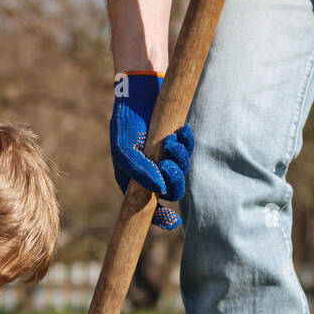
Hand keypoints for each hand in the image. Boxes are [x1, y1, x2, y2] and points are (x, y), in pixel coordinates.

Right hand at [110, 72, 193, 229]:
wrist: (139, 92)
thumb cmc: (126, 122)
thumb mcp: (124, 148)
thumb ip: (139, 171)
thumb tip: (160, 191)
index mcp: (134, 181)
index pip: (148, 208)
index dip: (160, 217)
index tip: (172, 221)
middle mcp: (151, 173)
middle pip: (172, 191)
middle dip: (174, 180)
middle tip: (168, 164)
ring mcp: (165, 159)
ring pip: (182, 172)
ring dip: (180, 158)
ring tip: (170, 140)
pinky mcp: (177, 145)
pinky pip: (189, 152)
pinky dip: (188, 144)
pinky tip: (182, 132)